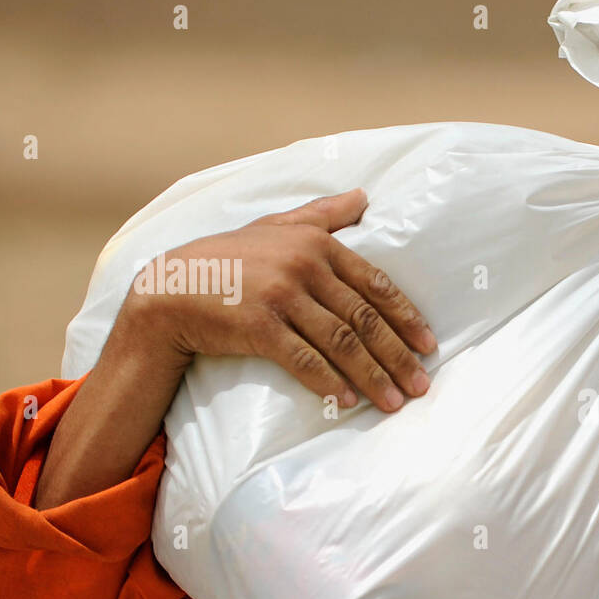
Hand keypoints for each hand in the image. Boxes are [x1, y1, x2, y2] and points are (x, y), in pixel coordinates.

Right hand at [130, 188, 435, 412]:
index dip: (407, 318)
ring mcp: (281, 296)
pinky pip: (304, 359)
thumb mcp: (276, 225)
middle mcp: (304, 266)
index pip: (376, 285)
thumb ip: (323, 214)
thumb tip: (364, 196)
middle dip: (398, 356)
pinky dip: (329, 381)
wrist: (170, 288)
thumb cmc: (228, 257)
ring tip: (393, 402)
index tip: (429, 346)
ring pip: (342, 342)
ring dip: (372, 376)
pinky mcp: (259, 325)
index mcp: (316, 244)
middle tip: (420, 385)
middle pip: (365, 318)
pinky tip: (347, 400)